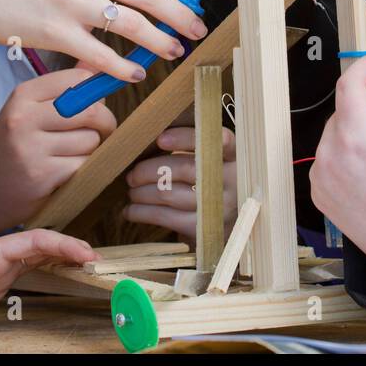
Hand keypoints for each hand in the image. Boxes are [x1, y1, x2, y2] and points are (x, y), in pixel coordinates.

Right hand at [0, 0, 207, 82]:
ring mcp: (70, 1)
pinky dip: (123, 66)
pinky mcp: (56, 32)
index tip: (179, 5)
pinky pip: (101, 54)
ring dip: (159, 42)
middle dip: (178, 14)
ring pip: (131, 25)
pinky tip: (135, 74)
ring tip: (173, 52)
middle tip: (196, 29)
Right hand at [0, 68, 117, 226]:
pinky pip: (84, 165)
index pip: (77, 80)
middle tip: (103, 131)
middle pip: (90, 110)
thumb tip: (96, 65)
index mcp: (23, 95)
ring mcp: (30, 148)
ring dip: (93, 149)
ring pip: (90, 140)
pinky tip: (69, 170)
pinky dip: (85, 168)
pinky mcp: (40, 175)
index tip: (99, 103)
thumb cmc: (16, 144)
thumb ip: (64, 88)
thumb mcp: (32, 110)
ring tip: (76, 152)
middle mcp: (23, 118)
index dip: (97, 91)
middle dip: (105, 122)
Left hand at [0, 229, 97, 330]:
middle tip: (100, 264)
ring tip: (92, 269)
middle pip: (46, 246)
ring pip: (43, 257)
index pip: (35, 240)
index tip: (86, 254)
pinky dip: (53, 270)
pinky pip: (32, 270)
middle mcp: (1, 254)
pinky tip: (68, 276)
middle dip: (74, 250)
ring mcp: (1, 266)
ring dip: (67, 260)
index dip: (62, 245)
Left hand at [123, 125, 237, 238]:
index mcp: (234, 154)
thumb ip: (191, 146)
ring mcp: (221, 205)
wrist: (232, 222)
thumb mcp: (212, 160)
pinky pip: (165, 217)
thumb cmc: (212, 181)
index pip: (215, 140)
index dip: (186, 138)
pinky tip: (131, 211)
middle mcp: (233, 179)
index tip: (160, 139)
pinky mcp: (206, 228)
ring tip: (131, 191)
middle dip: (148, 170)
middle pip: (183, 168)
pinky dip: (141, 213)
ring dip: (140, 192)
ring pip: (168, 193)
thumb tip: (149, 137)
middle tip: (132, 175)